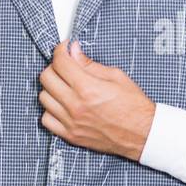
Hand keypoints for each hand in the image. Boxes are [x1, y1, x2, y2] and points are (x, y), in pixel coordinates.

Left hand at [39, 42, 155, 160]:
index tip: (65, 49)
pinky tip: (62, 105)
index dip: (61, 50)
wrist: (142, 133)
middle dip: (55, 67)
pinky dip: (50, 110)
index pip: (60, 62)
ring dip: (52, 88)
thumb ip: (90, 64)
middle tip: (66, 66)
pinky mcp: (70, 135)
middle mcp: (76, 105)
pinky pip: (46, 120)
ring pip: (43, 98)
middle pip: (46, 77)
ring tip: (65, 86)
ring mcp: (71, 122)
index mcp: (88, 88)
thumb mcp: (116, 77)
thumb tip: (74, 51)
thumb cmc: (134, 106)